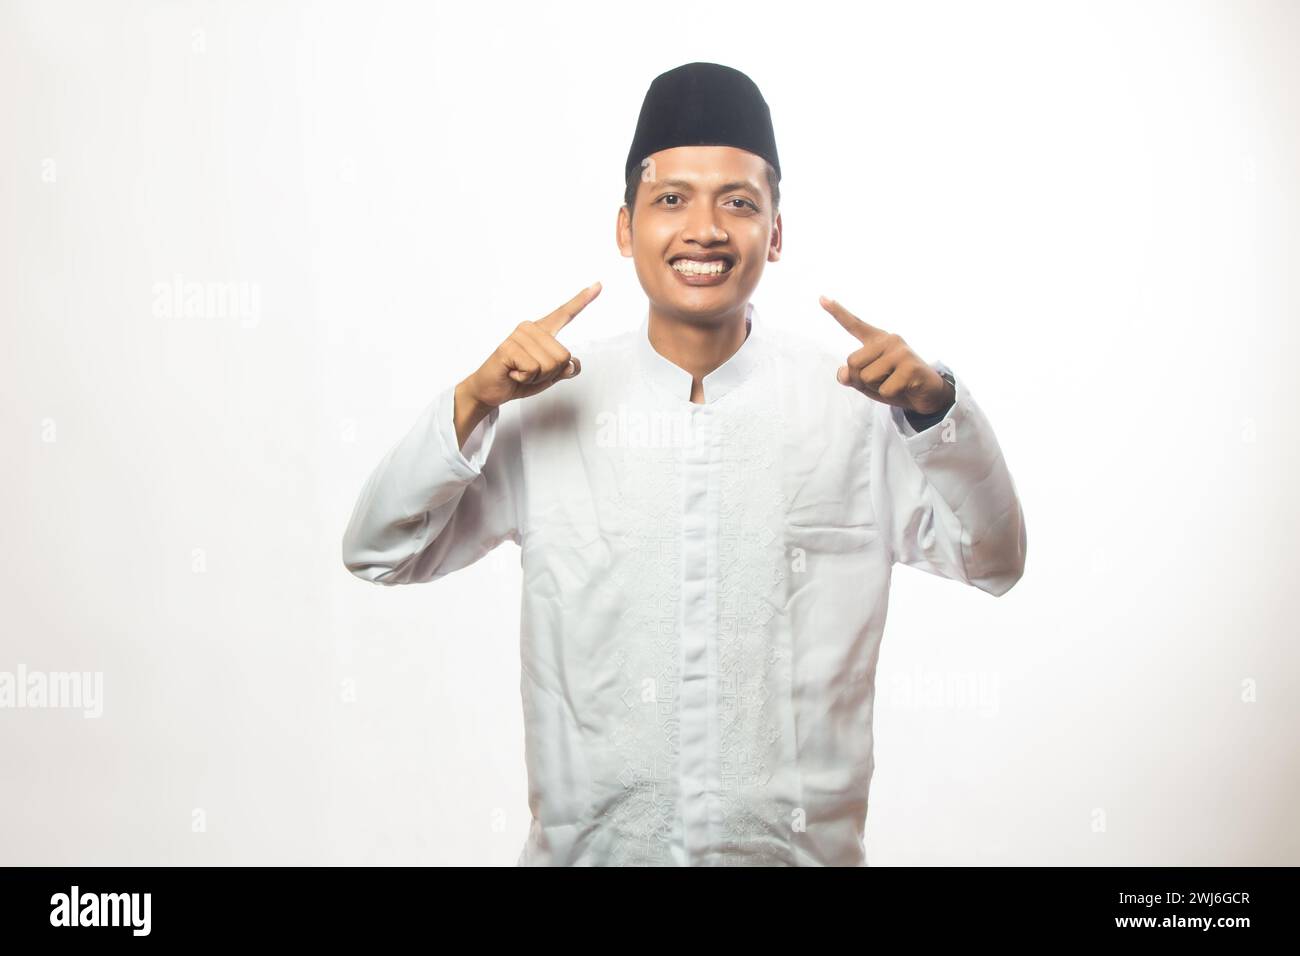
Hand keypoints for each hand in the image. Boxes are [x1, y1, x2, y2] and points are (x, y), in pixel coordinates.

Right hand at [453, 282, 599, 448]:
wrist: (490, 390)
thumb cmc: (518, 379)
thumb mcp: (548, 377)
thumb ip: (564, 370)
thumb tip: (573, 365)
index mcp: (542, 331)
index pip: (565, 314)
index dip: (582, 300)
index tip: (598, 285)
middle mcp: (530, 328)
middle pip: (563, 356)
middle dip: (550, 374)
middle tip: (528, 373)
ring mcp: (518, 336)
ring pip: (550, 365)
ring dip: (536, 378)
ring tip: (519, 373)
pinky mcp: (508, 348)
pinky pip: (533, 369)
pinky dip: (525, 379)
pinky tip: (512, 374)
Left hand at [820, 295, 953, 415]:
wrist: (929, 394)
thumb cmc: (897, 384)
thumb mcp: (869, 382)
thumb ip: (853, 376)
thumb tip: (843, 374)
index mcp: (877, 340)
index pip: (854, 325)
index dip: (837, 312)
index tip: (821, 298)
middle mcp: (889, 340)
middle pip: (852, 363)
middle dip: (861, 380)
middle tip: (884, 380)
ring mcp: (901, 352)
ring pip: (867, 377)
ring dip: (877, 388)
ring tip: (895, 383)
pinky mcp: (911, 367)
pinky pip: (885, 389)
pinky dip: (891, 395)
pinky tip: (905, 388)